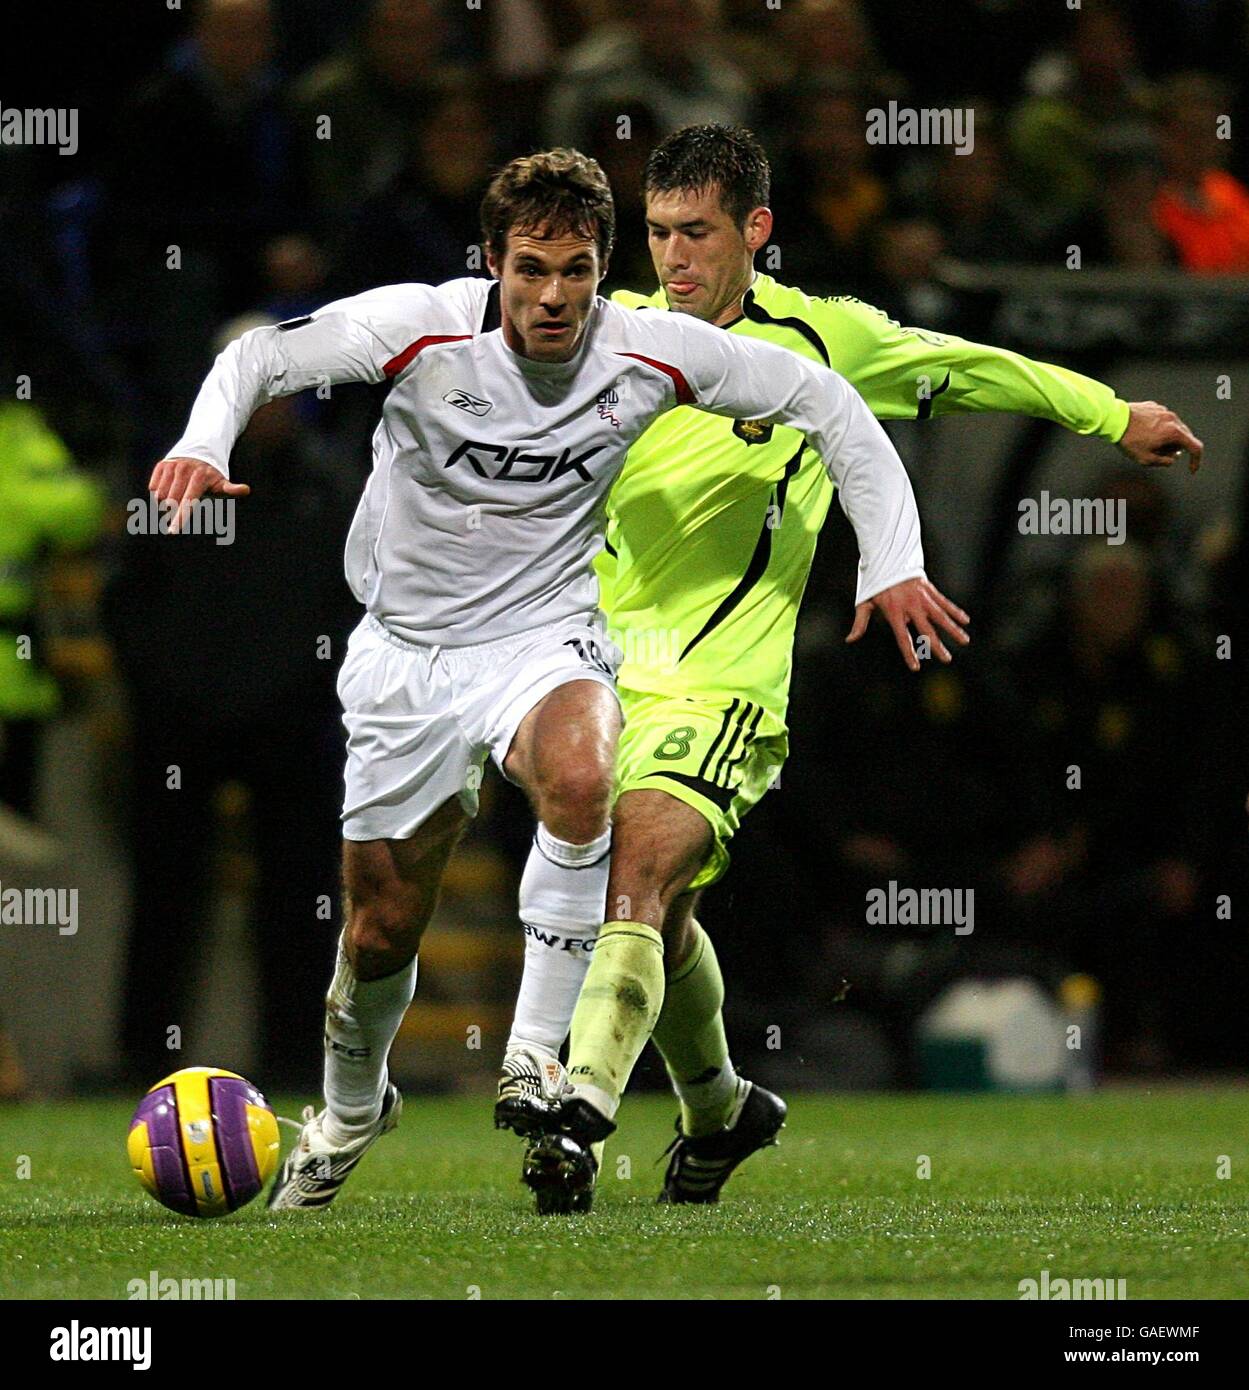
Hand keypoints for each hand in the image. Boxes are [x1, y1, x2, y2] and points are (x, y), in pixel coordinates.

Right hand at [148, 456, 249, 532]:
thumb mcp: (222, 483)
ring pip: (160, 496)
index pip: (188, 502)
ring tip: (178, 495)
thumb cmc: (211, 476)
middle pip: (172, 502)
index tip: (173, 532)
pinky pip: (153, 488)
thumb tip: (246, 489)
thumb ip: (231, 489)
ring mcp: (172, 466)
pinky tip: (170, 487)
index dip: (180, 519)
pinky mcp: (162, 464)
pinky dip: (159, 492)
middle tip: (183, 505)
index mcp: (200, 477)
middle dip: (175, 509)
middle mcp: (185, 469)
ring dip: (166, 501)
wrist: (198, 453)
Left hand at [846, 575, 968, 671]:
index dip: (909, 653)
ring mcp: (922, 596)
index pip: (903, 637)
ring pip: (940, 616)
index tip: (916, 667)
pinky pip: (944, 602)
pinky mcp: (929, 588)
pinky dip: (955, 611)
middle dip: (937, 646)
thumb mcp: (864, 602)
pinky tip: (965, 621)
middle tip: (947, 659)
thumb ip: (860, 623)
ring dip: (953, 629)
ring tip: (965, 641)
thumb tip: (849, 639)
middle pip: (926, 629)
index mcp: (894, 611)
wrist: (886, 556)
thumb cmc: (874, 582)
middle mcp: (910, 605)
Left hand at [1117, 401, 1202, 472]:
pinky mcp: (1155, 406)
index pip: (1195, 447)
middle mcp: (1173, 419)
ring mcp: (1164, 411)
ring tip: (1149, 443)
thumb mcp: (1146, 459)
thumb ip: (1164, 462)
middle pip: (1185, 437)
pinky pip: (1163, 420)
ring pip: (1174, 427)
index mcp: (1174, 432)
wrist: (1114, 419)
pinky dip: (1160, 428)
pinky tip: (1144, 433)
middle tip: (1160, 455)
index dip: (1196, 461)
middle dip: (1177, 449)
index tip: (1191, 470)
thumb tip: (1172, 459)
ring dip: (1168, 438)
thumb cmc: (1129, 440)